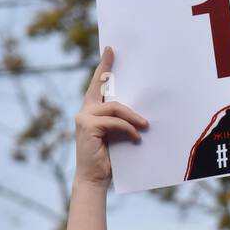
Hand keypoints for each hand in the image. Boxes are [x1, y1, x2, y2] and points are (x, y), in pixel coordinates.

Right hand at [74, 46, 148, 186]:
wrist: (95, 179)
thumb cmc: (109, 158)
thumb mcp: (117, 134)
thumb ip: (121, 120)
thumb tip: (141, 109)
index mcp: (92, 111)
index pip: (98, 85)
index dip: (104, 67)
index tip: (109, 50)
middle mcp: (84, 111)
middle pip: (100, 86)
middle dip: (107, 68)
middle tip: (114, 52)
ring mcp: (84, 118)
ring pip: (114, 107)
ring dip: (133, 116)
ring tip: (145, 125)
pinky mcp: (88, 127)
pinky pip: (115, 122)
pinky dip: (128, 129)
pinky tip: (136, 138)